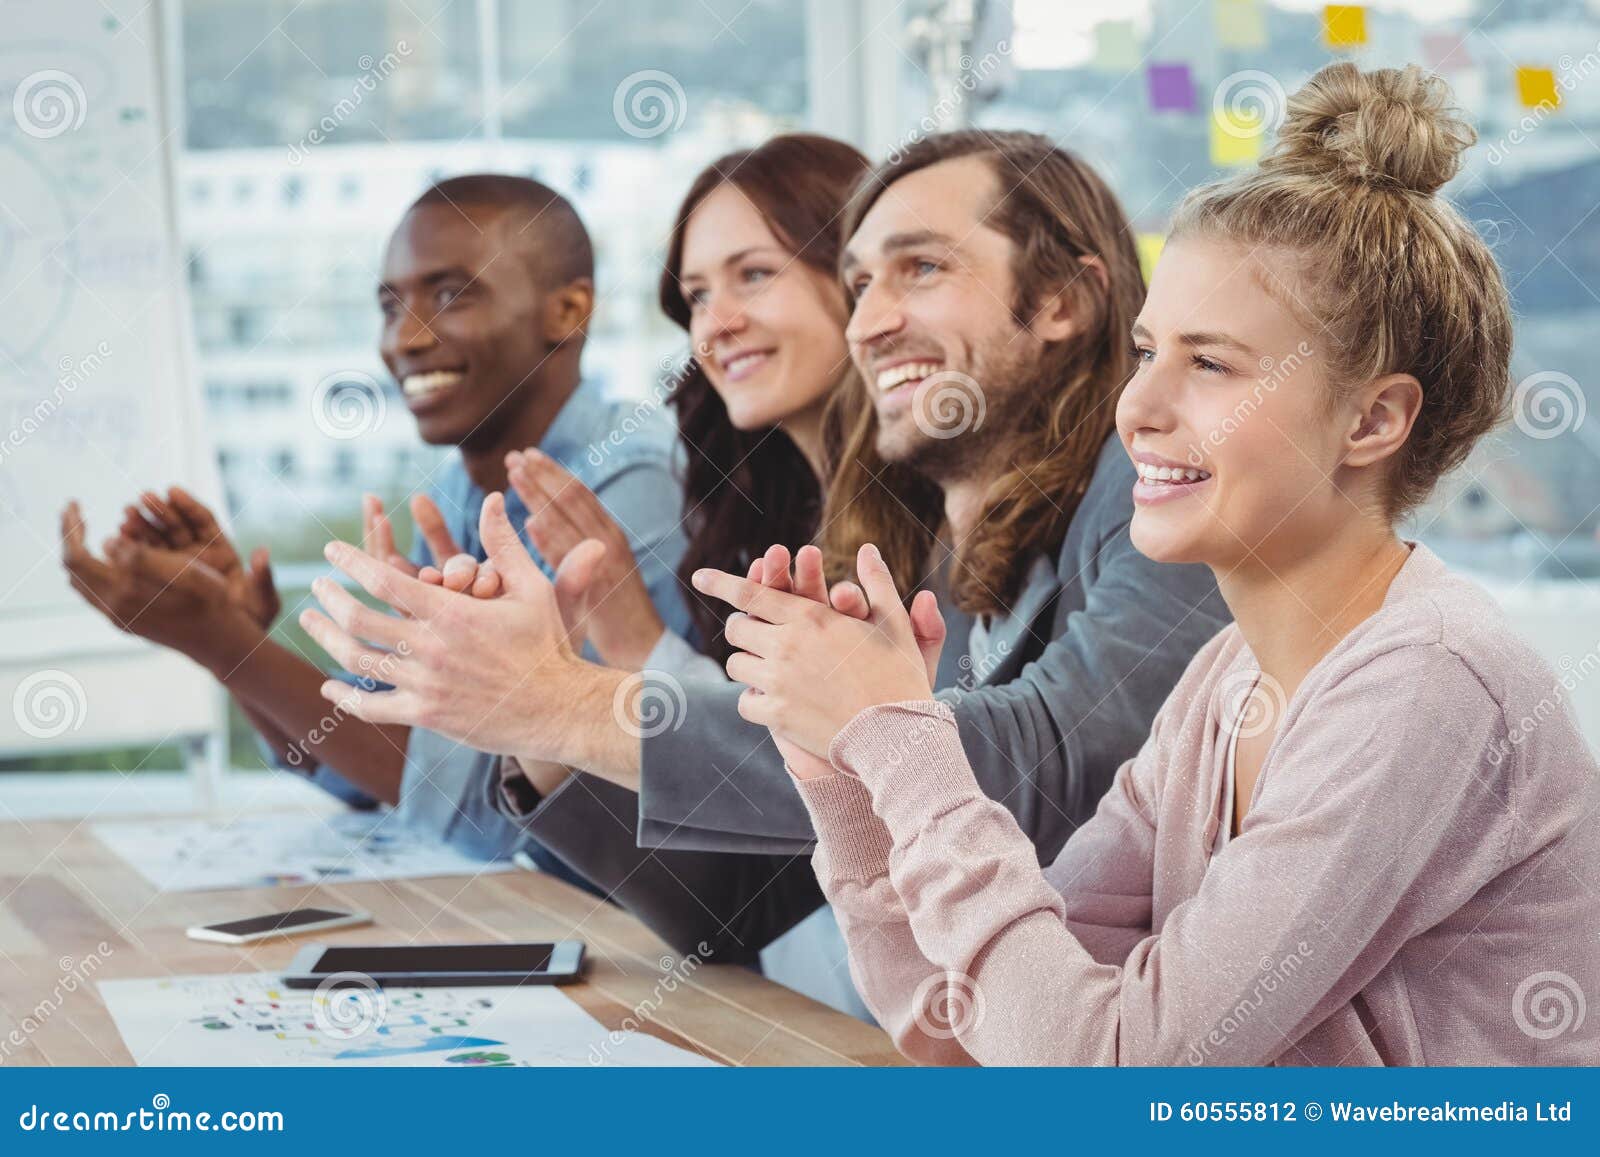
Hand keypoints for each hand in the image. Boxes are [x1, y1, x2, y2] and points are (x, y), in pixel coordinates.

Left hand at [61, 500, 263, 668]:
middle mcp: (114, 607)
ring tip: (84, 529)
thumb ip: (144, 558)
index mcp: (124, 592)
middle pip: (73, 568)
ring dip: (79, 552)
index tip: (74, 505)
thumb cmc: (210, 599)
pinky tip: (107, 556)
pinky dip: (92, 568)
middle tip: (73, 511)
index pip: (77, 557)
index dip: (71, 528)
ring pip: (80, 581)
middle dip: (70, 536)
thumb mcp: (185, 571)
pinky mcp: (124, 621)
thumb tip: (107, 542)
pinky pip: (93, 592)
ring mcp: (117, 617)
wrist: (219, 639)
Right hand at [116, 486, 278, 629]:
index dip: (188, 506)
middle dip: (159, 512)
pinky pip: (147, 562)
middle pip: (177, 527)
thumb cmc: (253, 620)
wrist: (235, 646)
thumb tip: (262, 554)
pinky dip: (135, 550)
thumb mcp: (263, 600)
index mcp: (222, 552)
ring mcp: (178, 567)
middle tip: (141, 498)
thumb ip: (262, 577)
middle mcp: (198, 555)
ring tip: (125, 514)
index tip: (171, 491)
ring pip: (158, 542)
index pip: (203, 522)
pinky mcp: (163, 581)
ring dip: (142, 526)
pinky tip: (119, 539)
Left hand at [300, 492, 587, 755]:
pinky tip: (329, 687)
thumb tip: (493, 497)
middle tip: (317, 586)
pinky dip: (345, 697)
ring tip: (311, 623)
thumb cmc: (547, 644)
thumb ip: (504, 542)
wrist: (558, 707)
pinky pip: (371, 707)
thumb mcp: (531, 587)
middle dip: (329, 598)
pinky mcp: (426, 715)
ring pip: (356, 660)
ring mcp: (425, 684)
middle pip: (357, 618)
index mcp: (451, 612)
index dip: (350, 562)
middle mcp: (430, 647)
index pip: (383, 579)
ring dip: (326, 638)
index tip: (331, 552)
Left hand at [507, 447, 665, 667]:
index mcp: (607, 532)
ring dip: (541, 496)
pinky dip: (551, 539)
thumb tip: (537, 518)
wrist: (640, 645)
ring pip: (570, 521)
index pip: (576, 494)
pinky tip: (530, 524)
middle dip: (542, 477)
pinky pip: (572, 559)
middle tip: (515, 456)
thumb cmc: (612, 611)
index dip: (551, 473)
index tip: (527, 454)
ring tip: (515, 475)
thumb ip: (568, 544)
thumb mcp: (594, 570)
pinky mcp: (601, 586)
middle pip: (571, 499)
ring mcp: (606, 562)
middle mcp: (609, 539)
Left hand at [693, 543, 944, 760]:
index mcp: (810, 617)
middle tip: (754, 635)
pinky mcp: (776, 716)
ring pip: (737, 665)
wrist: (896, 735)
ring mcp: (778, 682)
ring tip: (766, 669)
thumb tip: (868, 549)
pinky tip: (772, 701)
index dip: (720, 582)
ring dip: (748, 664)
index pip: (751, 593)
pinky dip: (755, 700)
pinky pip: (745, 703)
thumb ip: (877, 583)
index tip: (698, 577)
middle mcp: (787, 645)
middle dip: (742, 628)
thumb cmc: (899, 676)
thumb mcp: (893, 623)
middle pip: (737, 628)